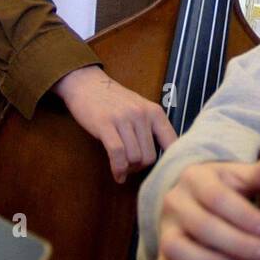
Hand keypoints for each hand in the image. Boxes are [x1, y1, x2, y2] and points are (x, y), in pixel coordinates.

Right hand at [53, 65, 176, 183]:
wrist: (87, 84)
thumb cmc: (114, 101)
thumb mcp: (140, 109)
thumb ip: (151, 129)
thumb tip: (163, 158)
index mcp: (155, 112)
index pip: (172, 142)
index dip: (169, 162)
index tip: (162, 171)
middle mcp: (142, 114)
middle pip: (150, 156)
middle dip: (141, 167)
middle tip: (132, 167)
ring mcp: (124, 119)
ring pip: (134, 157)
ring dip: (129, 168)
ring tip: (123, 168)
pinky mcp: (105, 125)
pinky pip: (117, 154)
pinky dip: (118, 169)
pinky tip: (117, 174)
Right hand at [152, 138, 259, 259]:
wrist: (189, 199)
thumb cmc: (221, 188)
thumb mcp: (240, 175)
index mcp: (196, 178)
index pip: (218, 197)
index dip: (245, 217)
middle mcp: (175, 203)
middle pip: (202, 225)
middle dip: (238, 244)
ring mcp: (165, 231)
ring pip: (177, 249)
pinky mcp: (162, 259)